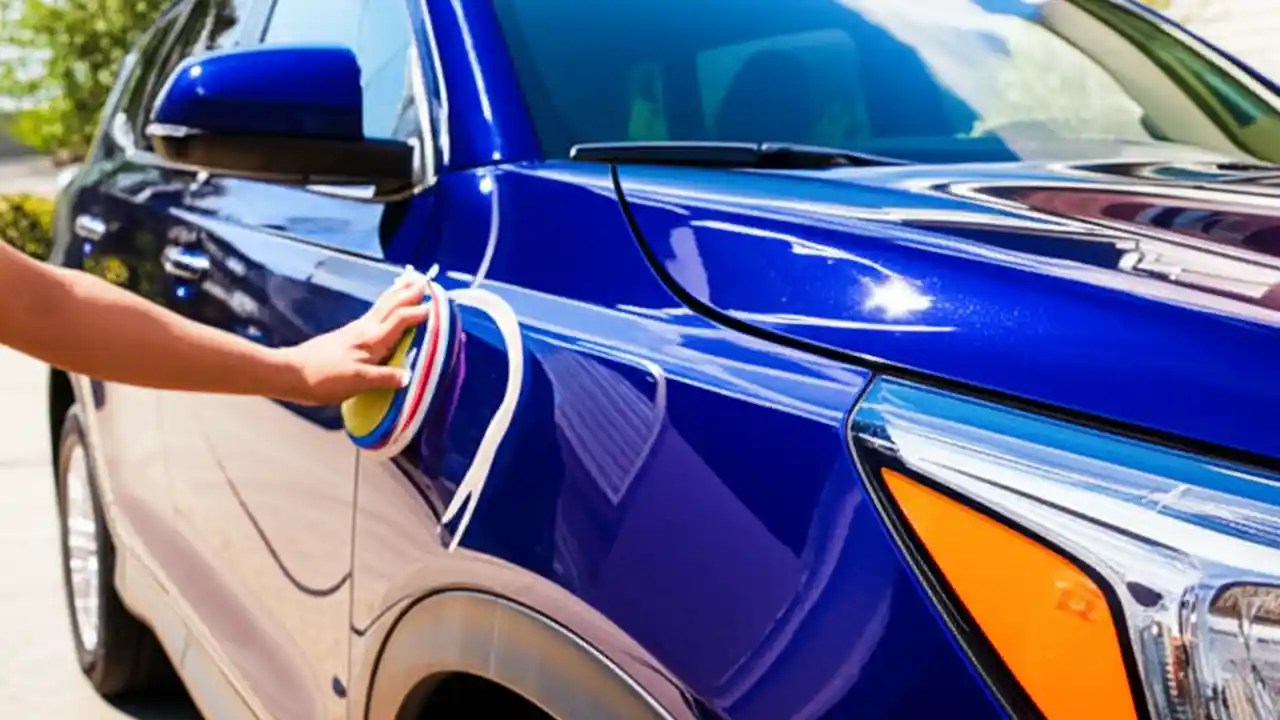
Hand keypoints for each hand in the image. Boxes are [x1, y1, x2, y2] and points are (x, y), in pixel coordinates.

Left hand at [276, 273, 430, 404]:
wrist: (290, 373)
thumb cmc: (324, 378)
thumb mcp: (357, 382)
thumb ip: (384, 378)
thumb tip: (410, 377)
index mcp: (372, 340)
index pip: (401, 319)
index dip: (419, 312)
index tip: (439, 305)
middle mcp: (365, 330)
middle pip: (392, 305)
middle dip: (409, 293)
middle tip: (426, 279)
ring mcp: (355, 331)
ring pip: (382, 307)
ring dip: (398, 294)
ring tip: (409, 282)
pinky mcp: (347, 335)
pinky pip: (375, 314)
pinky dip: (386, 305)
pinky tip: (385, 307)